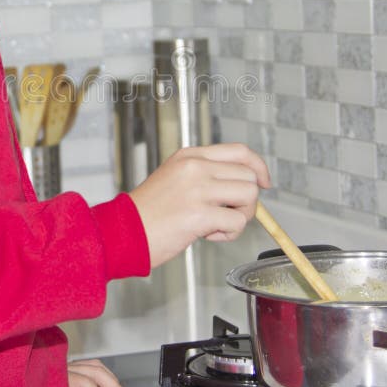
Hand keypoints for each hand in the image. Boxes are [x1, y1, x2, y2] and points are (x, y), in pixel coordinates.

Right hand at [129, 143, 270, 268]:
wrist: (123, 232)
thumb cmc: (148, 213)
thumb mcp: (175, 178)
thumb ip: (206, 176)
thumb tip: (244, 187)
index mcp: (190, 156)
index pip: (240, 151)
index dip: (258, 167)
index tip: (263, 182)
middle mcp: (195, 167)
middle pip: (249, 177)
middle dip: (246, 201)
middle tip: (226, 214)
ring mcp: (197, 189)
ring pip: (249, 197)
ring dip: (239, 217)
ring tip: (215, 224)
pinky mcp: (199, 214)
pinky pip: (237, 222)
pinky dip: (228, 234)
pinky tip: (206, 235)